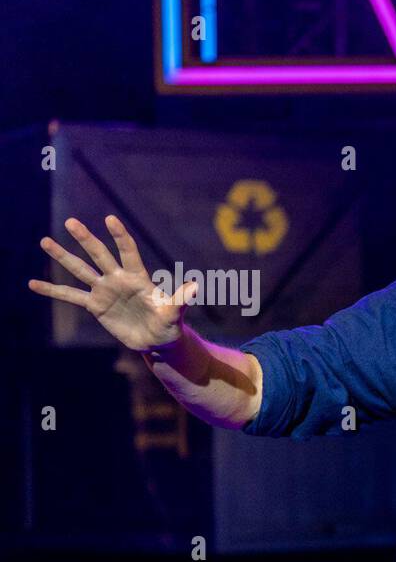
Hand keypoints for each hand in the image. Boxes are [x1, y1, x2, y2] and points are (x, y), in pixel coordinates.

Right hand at [28, 215, 196, 353]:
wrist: (156, 340)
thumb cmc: (168, 325)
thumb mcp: (174, 314)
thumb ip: (180, 300)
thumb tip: (196, 287)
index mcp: (138, 278)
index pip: (128, 252)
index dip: (120, 237)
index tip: (110, 220)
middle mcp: (118, 279)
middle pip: (99, 255)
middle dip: (85, 239)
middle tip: (71, 221)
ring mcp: (105, 291)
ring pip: (81, 270)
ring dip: (63, 257)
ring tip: (45, 241)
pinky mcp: (95, 306)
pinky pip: (70, 296)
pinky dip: (53, 291)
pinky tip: (33, 283)